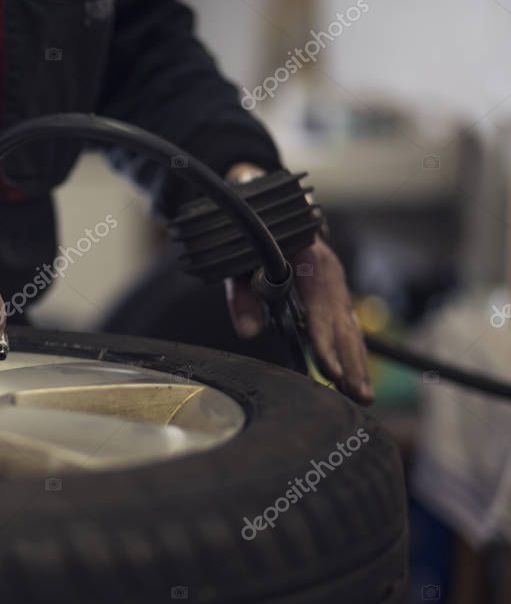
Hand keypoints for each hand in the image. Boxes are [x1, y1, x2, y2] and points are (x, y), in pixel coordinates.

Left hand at [225, 237, 373, 403]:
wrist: (270, 209)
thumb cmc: (254, 234)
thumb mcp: (240, 259)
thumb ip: (242, 294)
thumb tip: (247, 332)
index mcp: (310, 259)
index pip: (320, 307)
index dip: (325, 341)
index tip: (329, 370)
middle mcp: (329, 272)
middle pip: (343, 322)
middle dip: (351, 361)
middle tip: (359, 395)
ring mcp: (334, 282)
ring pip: (350, 326)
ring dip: (357, 362)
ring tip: (363, 395)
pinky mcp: (333, 291)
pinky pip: (345, 323)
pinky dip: (351, 350)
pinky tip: (355, 375)